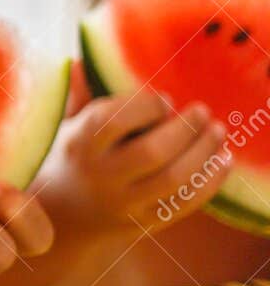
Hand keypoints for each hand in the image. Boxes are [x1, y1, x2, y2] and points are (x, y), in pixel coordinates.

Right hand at [54, 90, 228, 233]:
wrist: (63, 218)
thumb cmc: (71, 159)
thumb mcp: (65, 127)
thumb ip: (78, 96)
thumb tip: (78, 62)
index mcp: (78, 145)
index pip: (112, 121)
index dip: (144, 106)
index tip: (164, 99)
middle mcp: (100, 176)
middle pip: (151, 152)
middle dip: (184, 128)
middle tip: (202, 112)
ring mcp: (124, 203)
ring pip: (174, 179)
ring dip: (204, 152)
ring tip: (218, 132)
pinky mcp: (145, 222)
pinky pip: (185, 203)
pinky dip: (210, 181)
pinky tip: (222, 160)